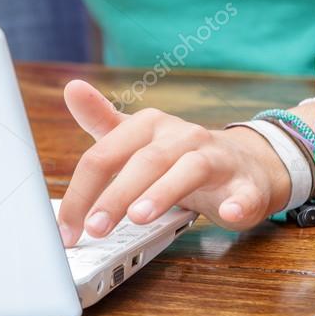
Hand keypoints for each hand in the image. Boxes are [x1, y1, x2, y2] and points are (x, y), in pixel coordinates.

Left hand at [57, 80, 291, 245]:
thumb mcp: (137, 138)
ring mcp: (217, 158)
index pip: (106, 154)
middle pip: (146, 161)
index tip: (67, 228)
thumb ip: (102, 119)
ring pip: (190, 169)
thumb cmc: (178, 156)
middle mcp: (182, 136)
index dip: (82, 192)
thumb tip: (72, 87)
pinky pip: (244, 192)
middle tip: (95, 227)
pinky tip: (227, 214)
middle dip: (117, 195)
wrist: (243, 162)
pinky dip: (237, 203)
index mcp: (150, 126)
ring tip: (139, 218)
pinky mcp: (247, 184)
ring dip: (164, 193)